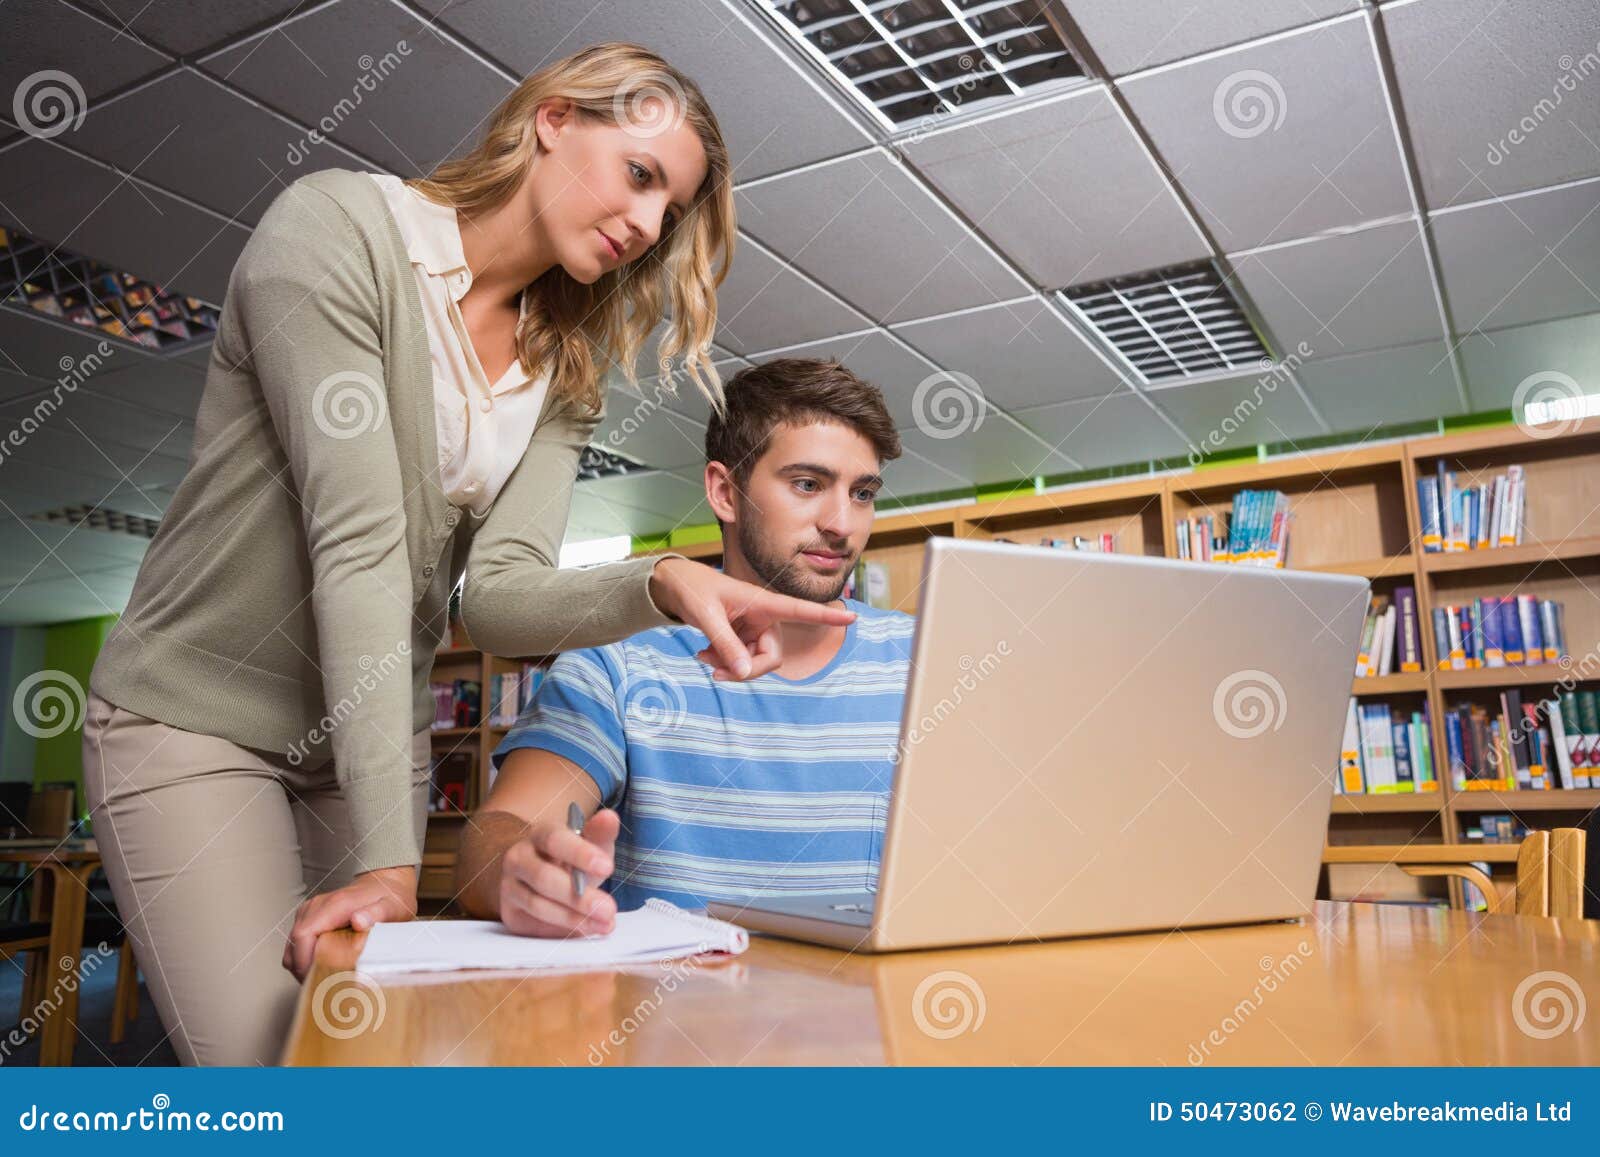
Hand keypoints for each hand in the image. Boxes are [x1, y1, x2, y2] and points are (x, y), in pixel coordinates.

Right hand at [282, 864, 416, 980]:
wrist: (385, 884)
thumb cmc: (389, 898)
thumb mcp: (391, 907)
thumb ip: (376, 913)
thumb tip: (358, 920)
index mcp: (333, 906)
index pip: (303, 936)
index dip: (305, 963)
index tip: (320, 980)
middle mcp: (316, 907)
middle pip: (294, 946)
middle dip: (305, 971)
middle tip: (327, 986)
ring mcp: (310, 912)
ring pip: (292, 949)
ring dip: (304, 967)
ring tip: (327, 977)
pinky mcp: (309, 918)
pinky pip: (297, 945)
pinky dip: (305, 959)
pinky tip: (324, 965)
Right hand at [499, 808, 620, 937]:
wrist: (537, 878)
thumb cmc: (570, 860)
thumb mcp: (589, 844)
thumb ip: (600, 833)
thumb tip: (610, 818)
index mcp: (540, 835)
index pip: (555, 839)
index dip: (580, 853)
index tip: (607, 867)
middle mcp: (519, 858)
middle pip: (544, 878)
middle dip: (579, 897)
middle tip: (609, 909)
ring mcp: (510, 887)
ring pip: (538, 905)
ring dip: (574, 918)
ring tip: (604, 924)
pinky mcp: (511, 914)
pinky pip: (535, 926)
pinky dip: (562, 931)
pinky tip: (584, 930)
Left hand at [647, 558, 855, 679]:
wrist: (678, 588)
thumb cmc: (694, 591)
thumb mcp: (706, 616)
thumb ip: (725, 644)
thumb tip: (744, 672)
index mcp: (762, 602)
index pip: (799, 610)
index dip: (825, 616)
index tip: (851, 617)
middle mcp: (764, 618)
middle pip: (772, 657)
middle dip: (749, 670)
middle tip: (717, 674)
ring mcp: (755, 630)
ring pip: (757, 664)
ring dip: (732, 667)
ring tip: (703, 657)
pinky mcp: (745, 639)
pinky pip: (744, 662)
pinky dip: (725, 663)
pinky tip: (705, 654)